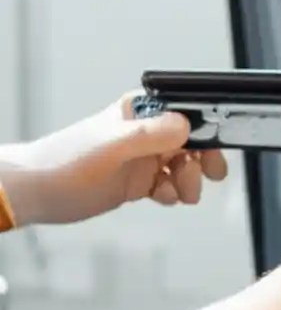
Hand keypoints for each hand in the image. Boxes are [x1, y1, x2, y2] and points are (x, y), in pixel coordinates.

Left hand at [0, 92, 227, 225]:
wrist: (36, 193)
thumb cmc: (63, 164)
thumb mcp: (112, 147)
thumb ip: (150, 135)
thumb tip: (187, 125)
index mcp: (140, 113)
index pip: (186, 112)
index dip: (206, 128)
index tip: (214, 148)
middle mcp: (146, 133)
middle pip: (193, 141)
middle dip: (204, 159)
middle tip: (209, 174)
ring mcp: (143, 158)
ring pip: (184, 166)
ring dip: (189, 181)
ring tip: (180, 193)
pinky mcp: (138, 181)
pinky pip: (170, 185)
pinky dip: (172, 194)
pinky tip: (161, 197)